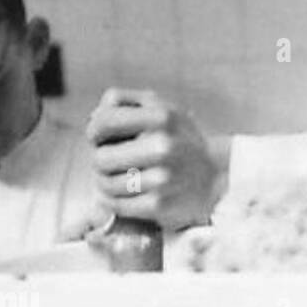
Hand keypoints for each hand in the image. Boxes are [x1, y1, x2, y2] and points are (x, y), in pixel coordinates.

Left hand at [86, 88, 230, 229]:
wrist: (213, 179)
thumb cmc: (177, 140)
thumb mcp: (159, 108)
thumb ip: (123, 101)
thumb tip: (93, 118)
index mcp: (162, 117)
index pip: (105, 121)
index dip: (94, 131)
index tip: (98, 138)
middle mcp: (163, 146)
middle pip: (100, 158)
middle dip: (100, 162)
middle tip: (112, 163)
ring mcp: (162, 178)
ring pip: (105, 184)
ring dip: (106, 184)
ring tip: (121, 178)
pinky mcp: (159, 204)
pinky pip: (115, 204)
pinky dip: (114, 201)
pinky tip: (127, 194)